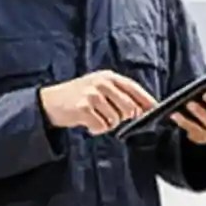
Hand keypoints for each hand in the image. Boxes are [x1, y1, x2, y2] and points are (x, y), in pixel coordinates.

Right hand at [39, 71, 156, 134]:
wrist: (49, 101)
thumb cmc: (78, 96)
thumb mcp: (99, 88)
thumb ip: (119, 95)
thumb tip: (143, 109)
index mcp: (109, 77)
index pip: (134, 89)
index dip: (147, 101)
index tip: (155, 110)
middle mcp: (102, 83)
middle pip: (130, 107)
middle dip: (125, 117)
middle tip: (111, 117)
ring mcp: (92, 94)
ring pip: (116, 119)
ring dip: (107, 124)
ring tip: (96, 117)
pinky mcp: (83, 108)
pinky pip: (101, 126)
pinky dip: (96, 129)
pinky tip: (87, 122)